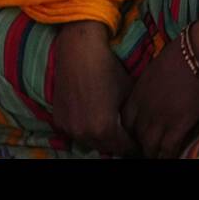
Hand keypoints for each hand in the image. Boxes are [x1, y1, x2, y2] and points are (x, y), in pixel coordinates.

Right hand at [52, 21, 137, 155]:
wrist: (79, 51)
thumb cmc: (108, 68)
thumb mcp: (128, 92)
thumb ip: (131, 115)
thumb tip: (138, 125)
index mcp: (105, 128)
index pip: (124, 148)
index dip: (134, 145)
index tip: (140, 142)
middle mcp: (84, 133)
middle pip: (106, 148)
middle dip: (117, 143)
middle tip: (126, 137)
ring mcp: (68, 128)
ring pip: (88, 142)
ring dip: (100, 139)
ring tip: (111, 129)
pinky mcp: (58, 119)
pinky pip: (74, 132)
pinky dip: (84, 130)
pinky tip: (92, 119)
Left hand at [121, 23, 198, 158]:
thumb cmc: (182, 52)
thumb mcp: (155, 67)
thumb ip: (150, 84)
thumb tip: (154, 88)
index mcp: (138, 94)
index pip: (125, 121)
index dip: (131, 131)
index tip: (138, 134)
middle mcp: (145, 109)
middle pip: (134, 137)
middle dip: (140, 145)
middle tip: (148, 148)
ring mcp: (160, 119)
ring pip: (149, 147)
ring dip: (153, 153)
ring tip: (158, 155)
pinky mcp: (178, 125)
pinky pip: (168, 150)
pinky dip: (168, 156)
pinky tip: (172, 156)